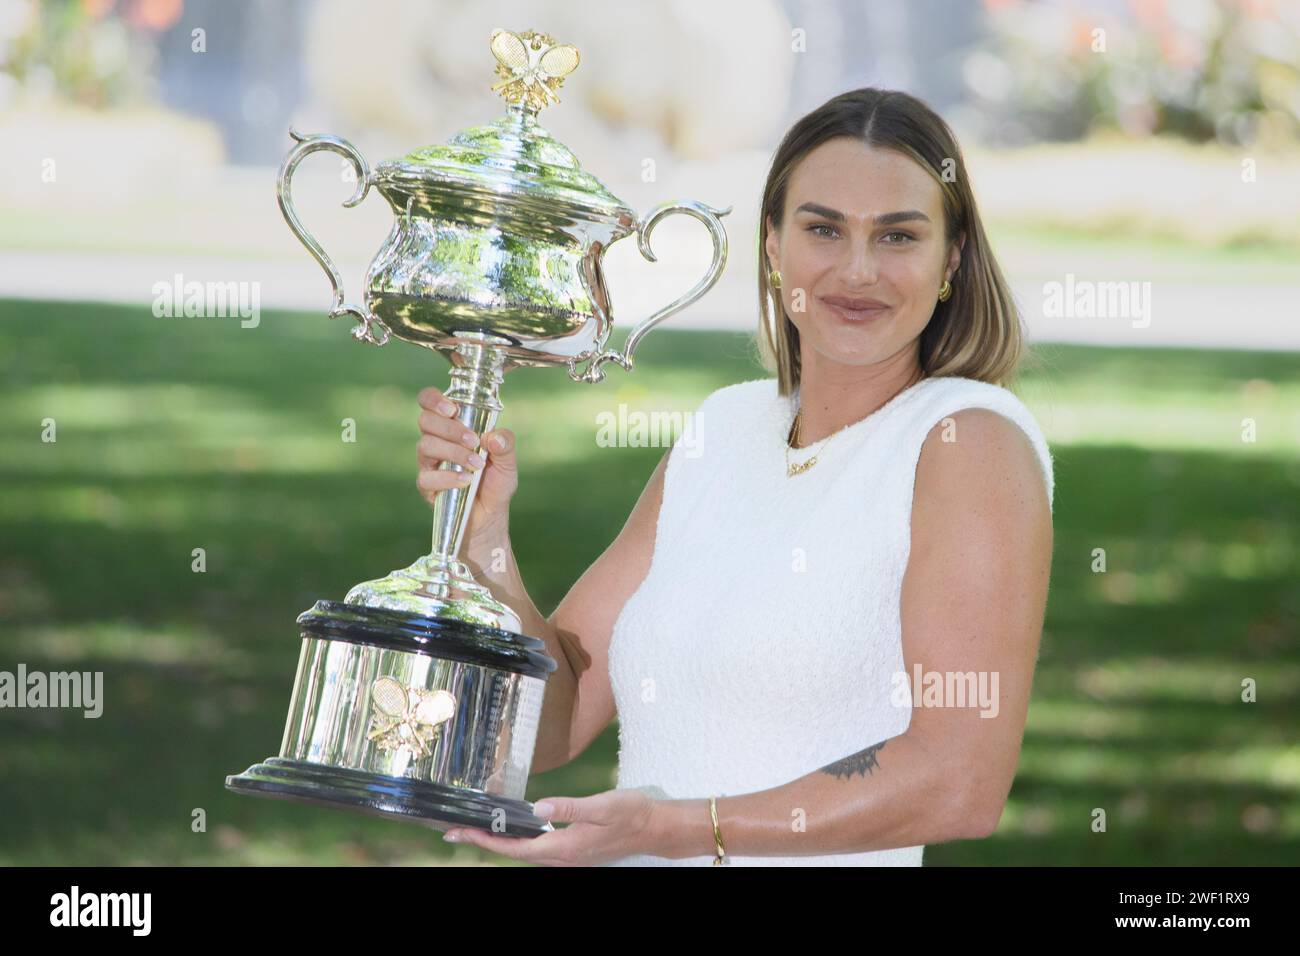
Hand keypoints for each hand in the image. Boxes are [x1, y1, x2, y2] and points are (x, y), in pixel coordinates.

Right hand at [416, 385, 517, 546]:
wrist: (490, 515)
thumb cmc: (496, 483)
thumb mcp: (508, 462)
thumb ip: (506, 444)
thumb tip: (493, 436)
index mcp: (452, 426)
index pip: (429, 401)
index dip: (434, 399)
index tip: (452, 409)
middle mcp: (436, 441)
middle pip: (425, 421)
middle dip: (450, 429)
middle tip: (473, 441)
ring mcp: (428, 463)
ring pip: (425, 445)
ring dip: (453, 452)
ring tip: (476, 464)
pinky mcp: (426, 485)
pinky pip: (426, 476)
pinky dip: (447, 477)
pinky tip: (465, 481)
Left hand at [442, 790, 662, 865]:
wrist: (655, 828)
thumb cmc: (631, 814)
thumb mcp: (602, 805)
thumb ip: (569, 808)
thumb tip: (538, 808)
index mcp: (565, 847)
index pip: (516, 847)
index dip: (487, 841)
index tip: (461, 833)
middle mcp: (563, 856)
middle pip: (515, 852)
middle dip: (485, 842)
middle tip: (456, 832)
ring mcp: (569, 855)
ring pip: (526, 852)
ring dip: (501, 842)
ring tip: (478, 830)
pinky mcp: (575, 850)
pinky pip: (539, 848)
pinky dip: (520, 840)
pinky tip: (516, 830)